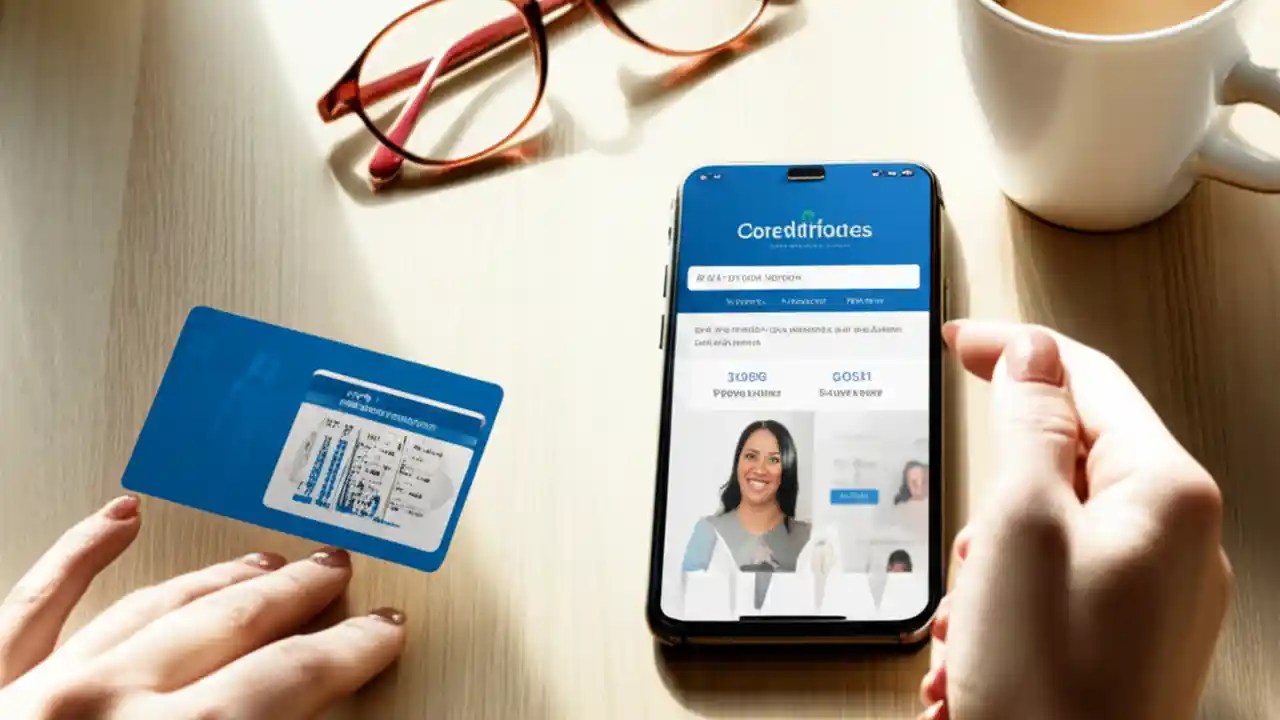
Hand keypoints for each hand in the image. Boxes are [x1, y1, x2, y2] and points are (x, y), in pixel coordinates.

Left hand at [0, 497, 405, 718]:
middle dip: (295, 595)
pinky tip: (115, 520)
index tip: (380, 633)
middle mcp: (103, 709)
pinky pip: (34, 602)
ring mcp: (36, 691)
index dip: (348, 652)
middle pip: (230, 624)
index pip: (288, 681)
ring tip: (262, 559)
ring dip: (219, 578)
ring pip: (153, 605)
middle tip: (333, 573)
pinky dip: (80, 553)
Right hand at [922, 321, 1231, 719]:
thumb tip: (1029, 357)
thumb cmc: (1053, 685)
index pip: (1087, 379)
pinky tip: (981, 655)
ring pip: (1048, 529)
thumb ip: (1027, 426)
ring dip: (989, 565)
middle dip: (993, 500)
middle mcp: (1176, 540)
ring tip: (973, 625)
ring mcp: (1156, 592)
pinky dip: (1004, 606)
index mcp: (1167, 494)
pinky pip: (1054, 583)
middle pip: (1063, 463)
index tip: (960, 341)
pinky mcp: (1127, 634)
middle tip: (967, 550)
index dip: (1015, 350)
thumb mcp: (1018, 525)